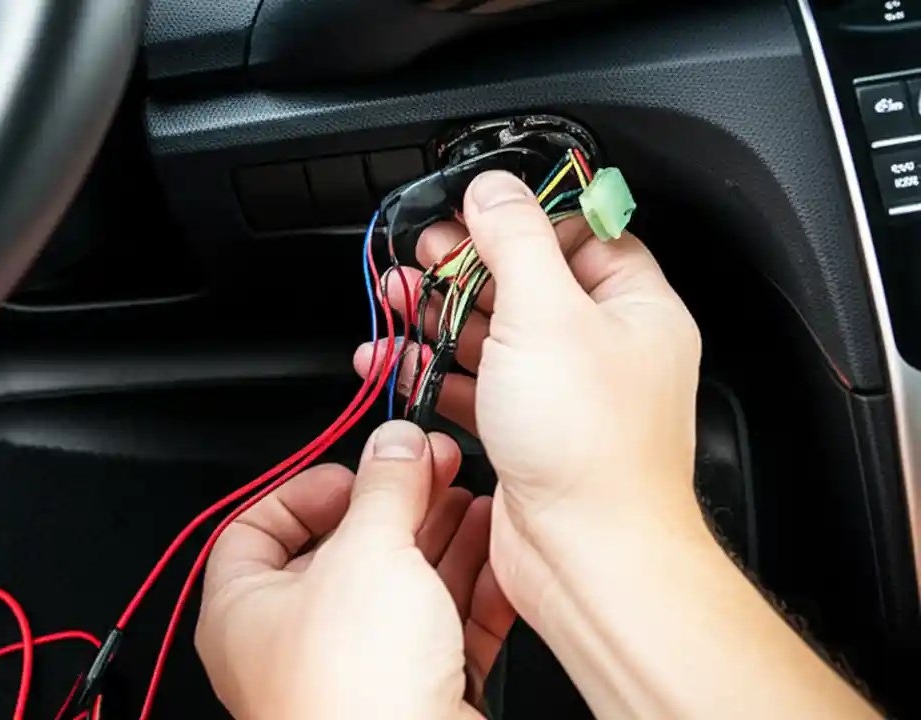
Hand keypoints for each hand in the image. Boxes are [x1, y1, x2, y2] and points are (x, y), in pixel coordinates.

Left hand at [195, 422, 514, 719]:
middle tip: (436, 466)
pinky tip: (497, 550)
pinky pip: (445, 629)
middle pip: (346, 553)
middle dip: (396, 504)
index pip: (258, 528)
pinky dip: (473, 587)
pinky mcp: (419, 697)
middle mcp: (298, 644)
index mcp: (246, 610)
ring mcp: (361, 672)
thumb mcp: (364, 555)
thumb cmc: (348, 695)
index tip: (357, 468)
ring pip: (402, 589)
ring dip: (442, 538)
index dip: (307, 489)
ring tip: (474, 496)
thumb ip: (384, 488)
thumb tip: (394, 446)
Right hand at [354, 171, 702, 622]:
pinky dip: (434, 370)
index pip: (583, 234)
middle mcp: (604, 348)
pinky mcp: (527, 433)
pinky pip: (475, 386)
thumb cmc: (590, 447)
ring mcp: (563, 393)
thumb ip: (516, 239)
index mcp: (634, 307)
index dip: (526, 214)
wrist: (585, 555)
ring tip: (396, 297)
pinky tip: (396, 359)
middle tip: (421, 252)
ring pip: (495, 334)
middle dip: (466, 264)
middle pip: (528, 281)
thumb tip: (495, 188)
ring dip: (440, 314)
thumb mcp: (546, 314)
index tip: (475, 206)